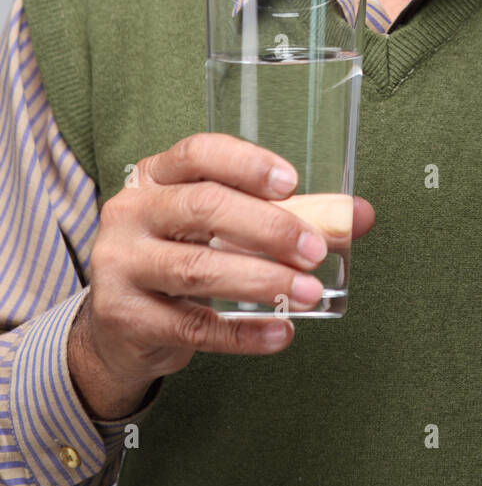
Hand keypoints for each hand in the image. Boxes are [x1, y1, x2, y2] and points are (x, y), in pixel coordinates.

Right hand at [69, 133, 375, 417]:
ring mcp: (121, 266)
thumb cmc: (181, 257)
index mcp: (154, 177)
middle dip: (267, 228)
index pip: (198, 153)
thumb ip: (289, 216)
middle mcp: (131, 214)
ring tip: (310, 292)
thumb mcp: (220, 227)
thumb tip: (359, 215)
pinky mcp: (127, 318)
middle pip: (202, 208)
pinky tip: (282, 332)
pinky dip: (244, 332)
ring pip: (198, 268)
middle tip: (316, 250)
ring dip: (263, 280)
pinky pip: (193, 326)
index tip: (292, 182)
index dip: (245, 164)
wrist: (117, 328)